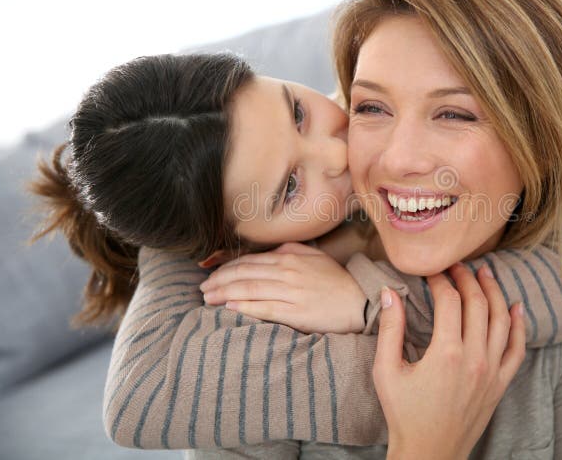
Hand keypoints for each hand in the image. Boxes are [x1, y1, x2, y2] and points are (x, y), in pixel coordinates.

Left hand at [199, 242, 367, 333]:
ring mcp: (291, 292)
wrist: (359, 301)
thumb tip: (268, 251)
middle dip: (218, 281)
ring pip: (249, 290)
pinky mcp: (296, 311)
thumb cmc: (336, 280)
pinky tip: (228, 307)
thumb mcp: (314, 256)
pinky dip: (244, 307)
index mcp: (289, 257)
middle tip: (202, 289)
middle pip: (244, 274)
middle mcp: (287, 272)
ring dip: (224, 293)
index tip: (211, 274)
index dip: (226, 268)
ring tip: (207, 298)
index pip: (249, 261)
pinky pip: (264, 308)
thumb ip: (289, 250)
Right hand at [374, 263, 525, 459]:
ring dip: (495, 293)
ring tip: (486, 273)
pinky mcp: (500, 384)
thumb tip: (390, 293)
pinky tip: (516, 308)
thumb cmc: (404, 414)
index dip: (441, 279)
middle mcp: (475, 359)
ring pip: (502, 321)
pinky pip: (517, 349)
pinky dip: (520, 325)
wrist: (428, 454)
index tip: (431, 271)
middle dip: (468, 278)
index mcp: (447, 353)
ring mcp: (492, 372)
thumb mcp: (386, 370)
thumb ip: (390, 329)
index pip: (450, 300)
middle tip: (457, 266)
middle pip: (478, 304)